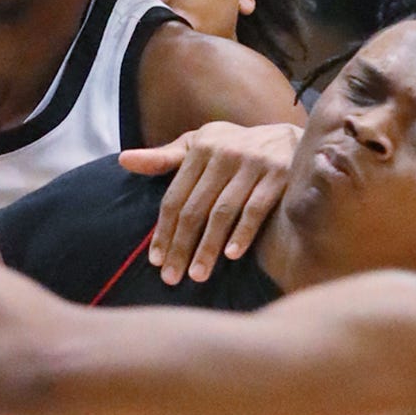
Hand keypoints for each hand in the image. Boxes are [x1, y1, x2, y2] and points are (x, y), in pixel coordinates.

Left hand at [120, 121, 301, 284]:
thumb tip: (123, 160)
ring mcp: (254, 163)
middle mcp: (225, 153)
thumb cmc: (235, 146)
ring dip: (208, 247)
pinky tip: (231, 256)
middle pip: (195, 208)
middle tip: (172, 277)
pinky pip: (257, 209)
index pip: (175, 197)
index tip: (156, 261)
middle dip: (181, 246)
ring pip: (223, 212)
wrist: (292, 137)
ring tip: (197, 275)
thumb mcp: (199, 144)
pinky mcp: (281, 174)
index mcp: (200, 148)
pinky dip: (243, 233)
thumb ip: (164, 158)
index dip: (163, 231)